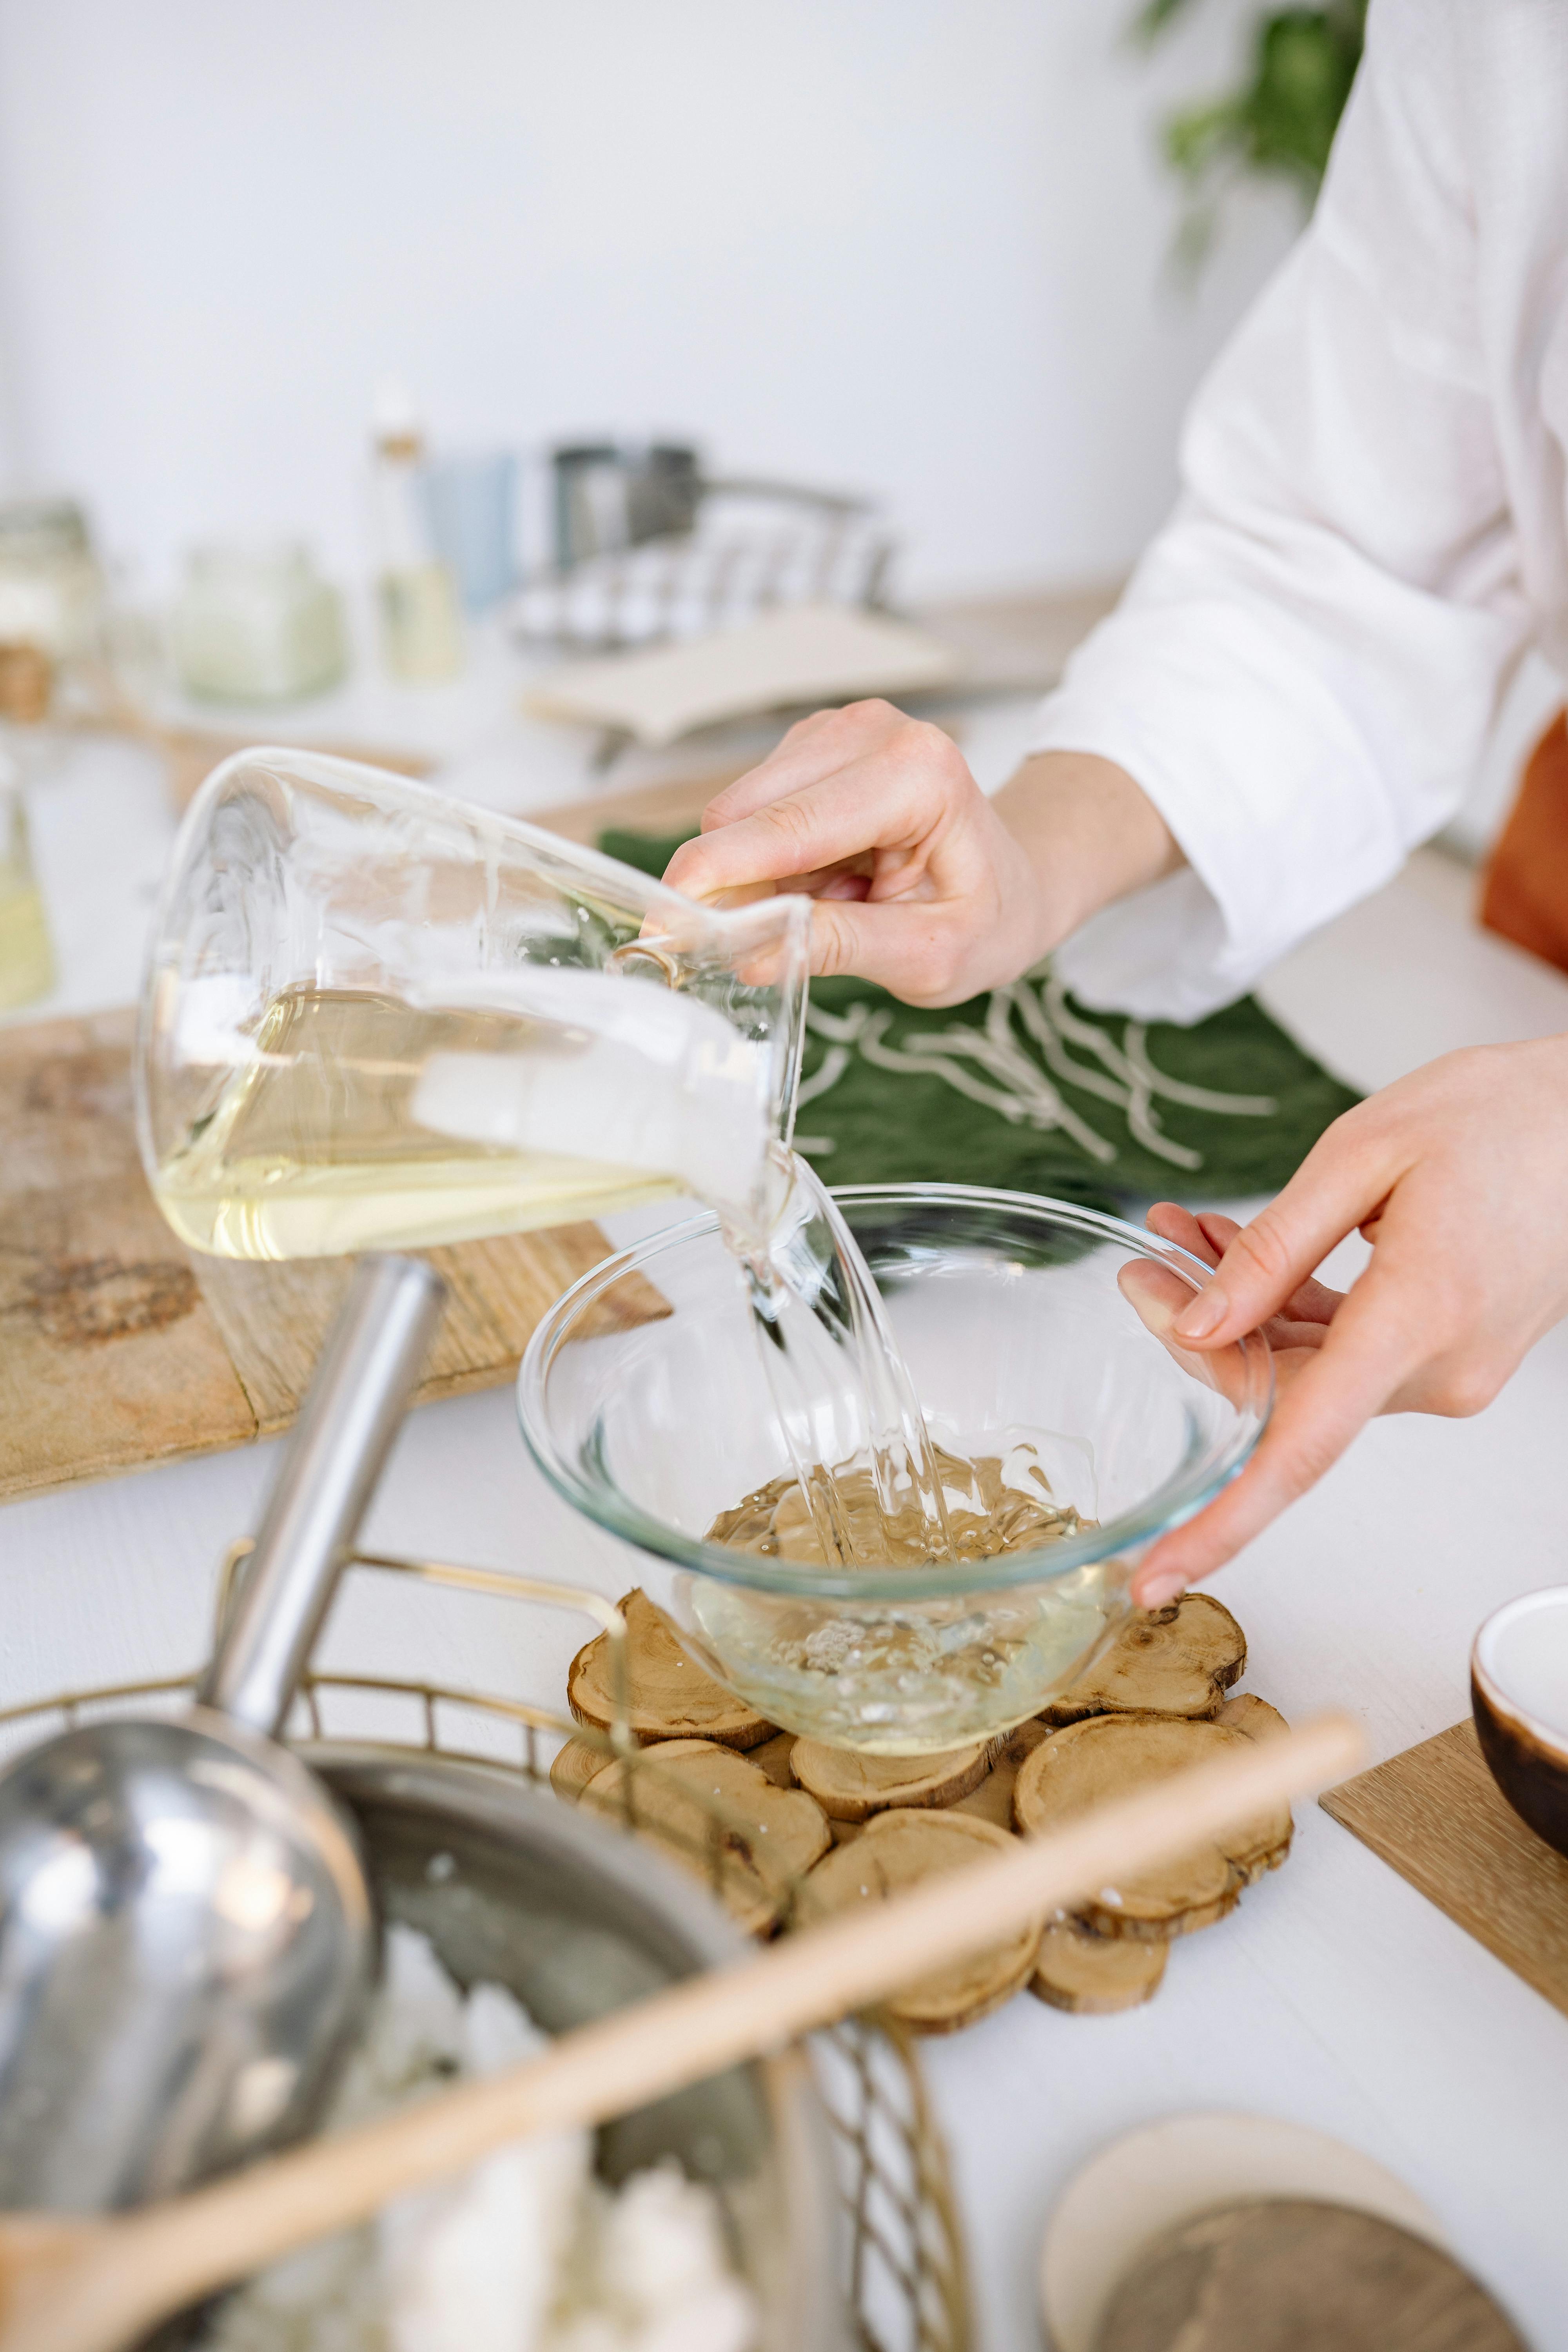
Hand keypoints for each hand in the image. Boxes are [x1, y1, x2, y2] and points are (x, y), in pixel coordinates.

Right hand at [662, 702, 1177, 1006]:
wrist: (1017, 882)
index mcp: (914, 773)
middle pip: (743, 814)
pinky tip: (828, 880)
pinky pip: (750, 813)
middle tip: (782, 945)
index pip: (784, 830)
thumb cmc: (989, 917)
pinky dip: (771, 862)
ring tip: (836, 905)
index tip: (660, 930)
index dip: (712, 882)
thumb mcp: (931, 956)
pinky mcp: (812, 745)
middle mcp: (871, 730)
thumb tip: (747, 951)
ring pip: (736, 814)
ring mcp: (837, 729)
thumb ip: (839, 948)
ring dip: (759, 877)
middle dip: (736, 887)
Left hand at [1127, 1036, 1567, 1604]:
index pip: (1299, 1451)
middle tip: (1145, 1260)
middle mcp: (1439, 1367)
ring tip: (1183, 1232)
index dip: (1219, 1523)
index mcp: (1418, 1319)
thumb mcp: (1361, 1155)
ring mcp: (1449, 1366)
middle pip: (1282, 1396)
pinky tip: (1237, 1249)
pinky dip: (1287, 1308)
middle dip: (1197, 1337)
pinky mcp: (1448, 1349)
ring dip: (1237, 1312)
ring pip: (1306, 1369)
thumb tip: (1196, 1326)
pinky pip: (1347, 1348)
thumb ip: (1271, 1252)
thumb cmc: (1496, 1116)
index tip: (1154, 1577)